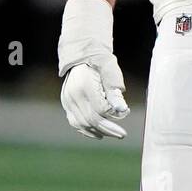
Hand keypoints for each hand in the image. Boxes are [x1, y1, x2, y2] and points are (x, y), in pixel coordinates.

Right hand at [58, 0, 129, 139]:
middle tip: (122, 134)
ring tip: (113, 134)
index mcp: (84, 86)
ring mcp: (67, 100)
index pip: (101, 110)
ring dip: (99, 131)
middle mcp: (72, 95)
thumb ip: (115, 90)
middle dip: (108, 129)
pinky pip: (74, 122)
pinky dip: (86, 131)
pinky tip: (99, 134)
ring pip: (82, 124)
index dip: (114, 116)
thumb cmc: (100, 62)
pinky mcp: (66, 104)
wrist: (81, 55)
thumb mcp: (111, 70)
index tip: (125, 114)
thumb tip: (122, 110)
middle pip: (91, 119)